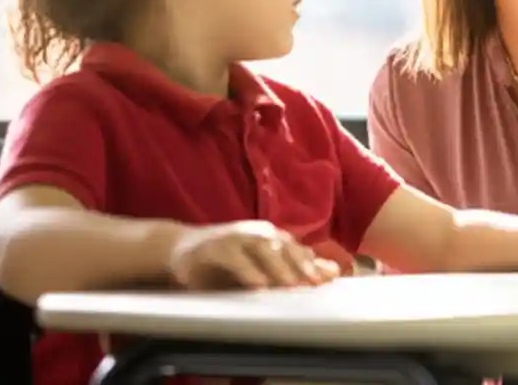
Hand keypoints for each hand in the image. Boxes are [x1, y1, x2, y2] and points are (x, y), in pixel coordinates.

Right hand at [166, 220, 340, 289]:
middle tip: (313, 284)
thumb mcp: (263, 268)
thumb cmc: (229, 261)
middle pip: (284, 245)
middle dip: (300, 263)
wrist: (184, 250)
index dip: (313, 264)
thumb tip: (334, 272)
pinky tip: (258, 285)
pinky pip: (234, 257)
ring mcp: (236, 237)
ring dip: (278, 265)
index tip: (328, 282)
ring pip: (262, 247)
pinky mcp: (215, 246)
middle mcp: (257, 233)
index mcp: (271, 238)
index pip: (297, 249)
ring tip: (290, 285)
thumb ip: (296, 268)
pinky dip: (247, 270)